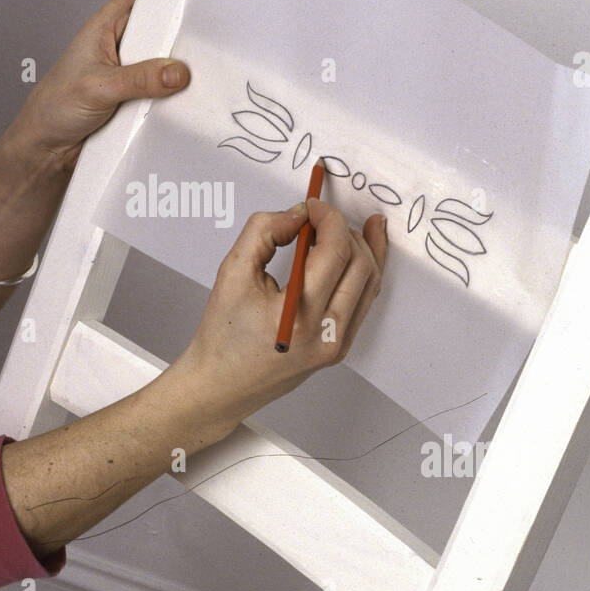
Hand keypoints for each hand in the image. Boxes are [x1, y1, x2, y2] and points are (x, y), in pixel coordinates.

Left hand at [5, 0, 190, 167]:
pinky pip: (164, 92)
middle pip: (161, 28)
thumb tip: (175, 72)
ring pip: (166, 63)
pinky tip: (180, 103)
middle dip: (181, 34)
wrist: (46, 147)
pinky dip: (172, 97)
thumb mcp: (98, 87)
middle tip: (201, 42)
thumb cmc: (53, 107)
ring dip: (176, 73)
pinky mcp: (137, 97)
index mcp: (105, 27)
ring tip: (190, 78)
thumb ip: (139, 79)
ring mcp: (130, 72)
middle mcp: (119, 46)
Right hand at [175, 198, 387, 430]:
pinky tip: (361, 252)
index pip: (334, 251)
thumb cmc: (222, 336)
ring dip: (363, 248)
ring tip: (352, 225)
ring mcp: (336, 344)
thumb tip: (298, 214)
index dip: (328, 217)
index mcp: (298, 315)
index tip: (312, 204)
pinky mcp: (338, 348)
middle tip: (320, 216)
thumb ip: (264, 231)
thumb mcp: (232, 272)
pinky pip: (363, 302)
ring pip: (370, 283)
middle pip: (360, 264)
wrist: (219, 386)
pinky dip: (363, 273)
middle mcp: (325, 333)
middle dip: (345, 229)